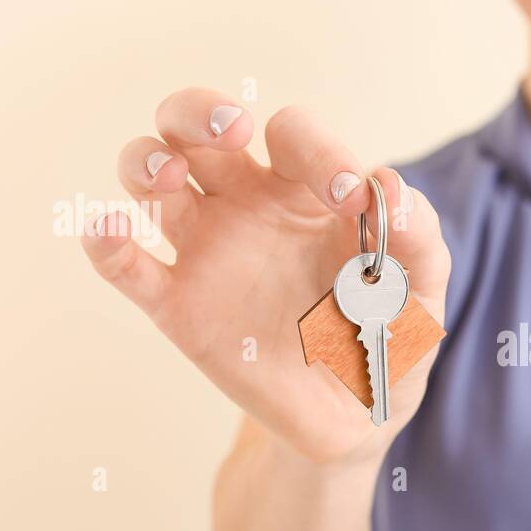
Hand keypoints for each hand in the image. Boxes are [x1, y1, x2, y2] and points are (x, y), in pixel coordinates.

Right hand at [79, 88, 450, 463]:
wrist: (356, 419)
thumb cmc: (390, 342)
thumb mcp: (423, 296)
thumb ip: (421, 241)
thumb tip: (389, 185)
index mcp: (310, 190)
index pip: (295, 136)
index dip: (318, 151)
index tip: (350, 200)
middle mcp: (249, 205)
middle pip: (200, 126)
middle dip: (203, 111)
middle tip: (233, 130)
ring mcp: (208, 251)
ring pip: (151, 174)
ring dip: (147, 159)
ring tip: (168, 176)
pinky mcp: (178, 306)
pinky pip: (127, 266)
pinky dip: (106, 243)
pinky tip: (109, 232)